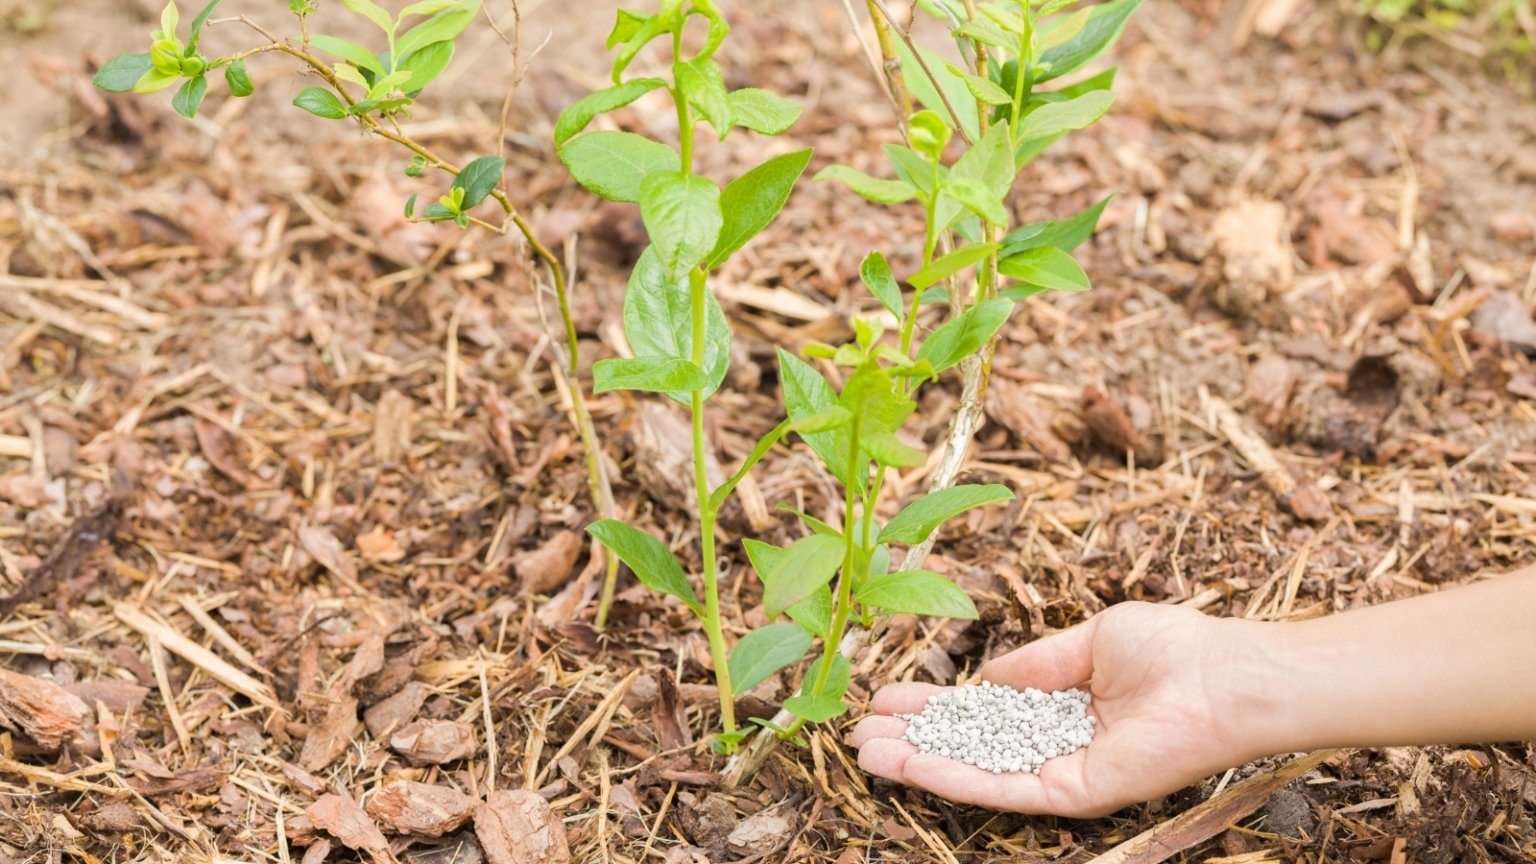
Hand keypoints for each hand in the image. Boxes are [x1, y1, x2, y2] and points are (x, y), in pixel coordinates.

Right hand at [851, 602, 1264, 816]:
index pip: (983, 712)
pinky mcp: (1071, 794)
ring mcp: (1061, 772)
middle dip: (912, 738)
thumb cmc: (1173, 649)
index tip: (887, 696)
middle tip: (859, 729)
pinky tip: (908, 763)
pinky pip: (1000, 789)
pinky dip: (951, 777)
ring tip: (862, 752)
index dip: (934, 706)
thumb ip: (1035, 665)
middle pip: (969, 746)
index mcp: (1062, 706)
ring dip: (916, 763)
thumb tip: (985, 676)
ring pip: (973, 773)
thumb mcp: (1089, 641)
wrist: (1222, 678)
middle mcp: (1057, 745)